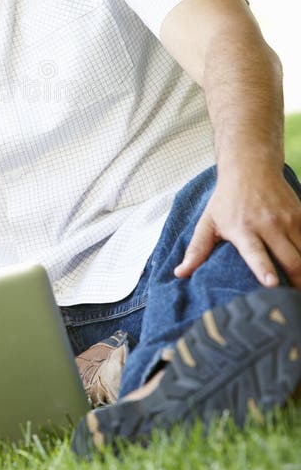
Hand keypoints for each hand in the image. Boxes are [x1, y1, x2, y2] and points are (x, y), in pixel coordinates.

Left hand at [174, 167, 300, 289]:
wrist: (250, 166)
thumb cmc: (226, 198)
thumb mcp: (208, 221)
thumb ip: (197, 249)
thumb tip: (180, 273)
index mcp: (243, 229)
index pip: (255, 252)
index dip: (264, 269)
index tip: (272, 284)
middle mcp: (268, 225)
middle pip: (290, 259)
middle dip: (297, 282)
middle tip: (294, 303)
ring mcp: (288, 220)